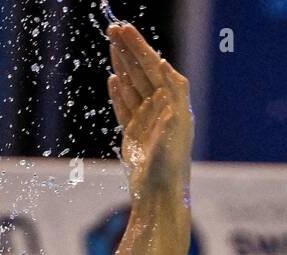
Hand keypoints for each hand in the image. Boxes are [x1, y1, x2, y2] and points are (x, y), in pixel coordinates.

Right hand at [107, 23, 192, 200]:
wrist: (157, 195)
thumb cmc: (167, 171)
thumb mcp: (168, 141)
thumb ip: (165, 113)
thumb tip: (165, 77)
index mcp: (175, 105)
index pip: (157, 69)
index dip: (143, 51)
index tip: (129, 33)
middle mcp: (163, 108)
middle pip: (143, 72)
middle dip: (130, 49)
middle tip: (114, 28)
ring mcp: (147, 119)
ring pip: (132, 85)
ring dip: (123, 64)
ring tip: (112, 43)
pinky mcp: (134, 132)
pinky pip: (125, 105)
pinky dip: (118, 91)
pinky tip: (113, 77)